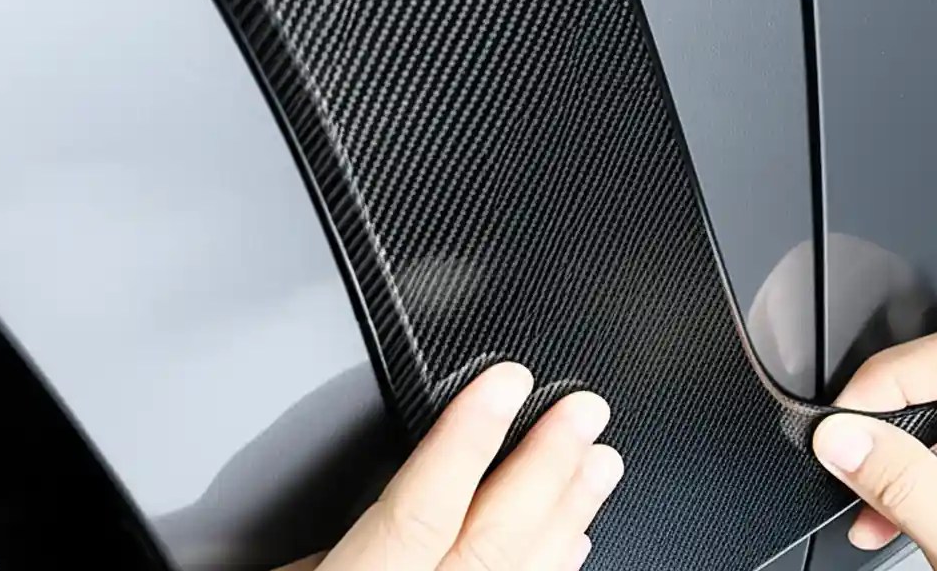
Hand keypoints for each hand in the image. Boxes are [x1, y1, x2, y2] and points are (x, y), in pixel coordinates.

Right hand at [282, 362, 622, 570]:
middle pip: (494, 541)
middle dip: (546, 469)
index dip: (468, 440)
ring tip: (602, 465)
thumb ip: (335, 559)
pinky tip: (576, 544)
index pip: (419, 510)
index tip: (504, 384)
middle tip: (586, 416)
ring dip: (568, 517)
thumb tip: (369, 522)